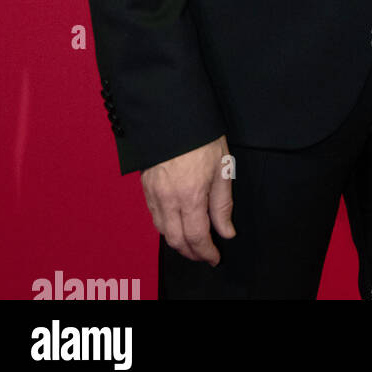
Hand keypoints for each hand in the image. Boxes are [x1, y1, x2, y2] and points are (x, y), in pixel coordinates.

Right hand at [141, 134, 234, 263]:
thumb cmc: (202, 138)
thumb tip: (226, 231)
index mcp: (190, 195)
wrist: (173, 114)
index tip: (214, 257)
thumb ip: (222, 203)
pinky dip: (165, 228)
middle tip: (204, 254)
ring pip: (162, 231)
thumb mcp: (222, 168)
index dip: (206, 252)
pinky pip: (154, 216)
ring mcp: (154, 194)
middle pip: (176, 240)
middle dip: (191, 253)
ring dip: (177, 242)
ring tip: (192, 244)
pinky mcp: (146, 187)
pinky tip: (176, 225)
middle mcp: (168, 199)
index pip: (197, 236)